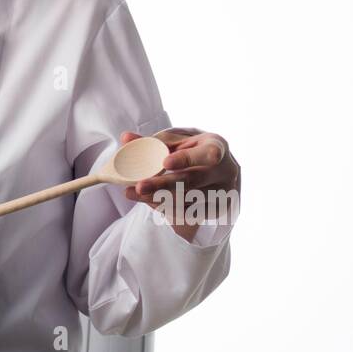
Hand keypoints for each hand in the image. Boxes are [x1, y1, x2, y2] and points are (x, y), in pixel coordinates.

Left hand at [120, 127, 240, 240]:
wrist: (214, 170)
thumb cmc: (191, 149)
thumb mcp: (176, 140)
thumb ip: (152, 141)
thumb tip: (126, 138)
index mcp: (217, 146)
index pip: (207, 154)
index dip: (186, 159)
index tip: (165, 163)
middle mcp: (226, 171)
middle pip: (191, 181)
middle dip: (162, 185)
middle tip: (139, 186)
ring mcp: (224, 193)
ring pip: (187, 200)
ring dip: (157, 199)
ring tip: (133, 193)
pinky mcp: (216, 210)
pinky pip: (187, 213)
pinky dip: (165, 207)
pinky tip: (148, 200)